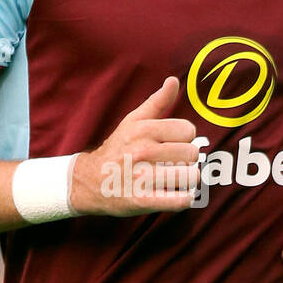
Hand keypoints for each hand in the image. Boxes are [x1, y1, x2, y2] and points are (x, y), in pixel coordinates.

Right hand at [70, 76, 200, 216]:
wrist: (90, 181)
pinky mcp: (143, 201)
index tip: (174, 143)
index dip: (185, 138)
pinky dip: (185, 198)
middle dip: (187, 160)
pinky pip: (180, 200)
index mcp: (143, 130)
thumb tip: (173, 80)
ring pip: (190, 177)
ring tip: (176, 178)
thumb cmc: (118, 148)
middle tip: (174, 163)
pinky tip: (177, 194)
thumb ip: (157, 102)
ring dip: (188, 180)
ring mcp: (142, 178)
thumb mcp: (133, 121)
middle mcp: (142, 152)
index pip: (188, 130)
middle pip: (192, 154)